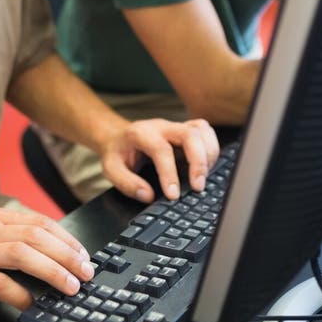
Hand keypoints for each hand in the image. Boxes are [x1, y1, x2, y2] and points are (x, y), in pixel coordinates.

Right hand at [0, 207, 94, 311]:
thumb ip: (12, 239)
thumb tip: (52, 253)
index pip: (40, 222)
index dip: (66, 238)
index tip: (84, 255)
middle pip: (36, 236)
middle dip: (66, 254)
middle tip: (85, 272)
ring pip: (22, 254)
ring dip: (51, 270)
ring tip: (69, 286)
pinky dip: (18, 292)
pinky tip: (31, 302)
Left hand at [99, 118, 219, 202]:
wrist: (118, 136)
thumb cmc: (117, 153)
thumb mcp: (111, 169)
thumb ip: (127, 183)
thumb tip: (148, 196)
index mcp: (141, 133)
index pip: (162, 150)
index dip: (170, 174)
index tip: (173, 195)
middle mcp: (161, 126)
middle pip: (189, 134)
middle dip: (198, 162)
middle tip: (198, 187)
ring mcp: (175, 126)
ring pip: (201, 130)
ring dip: (208, 154)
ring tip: (203, 178)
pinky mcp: (185, 130)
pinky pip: (205, 131)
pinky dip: (211, 147)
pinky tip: (206, 166)